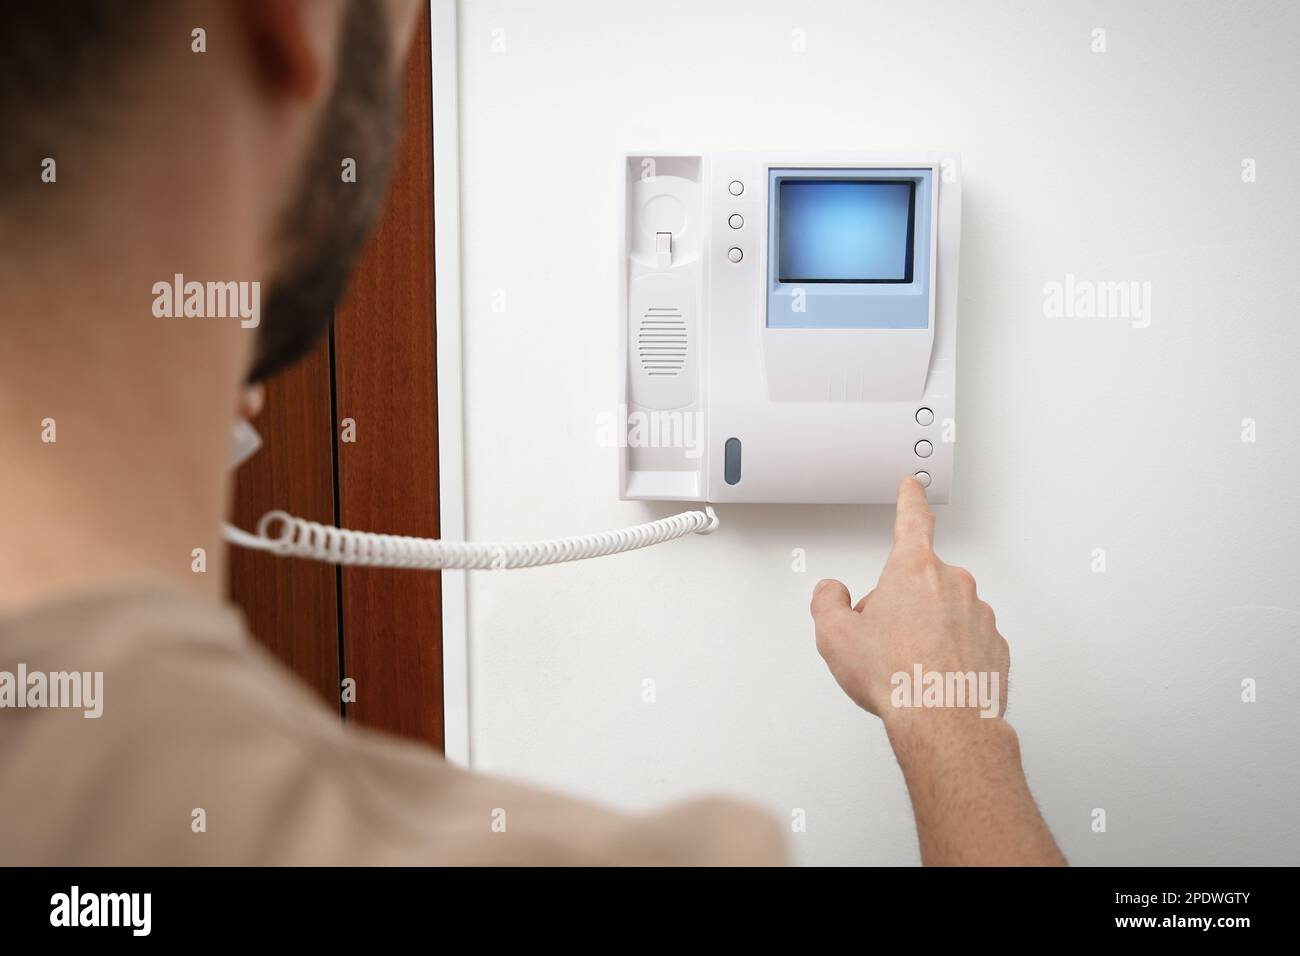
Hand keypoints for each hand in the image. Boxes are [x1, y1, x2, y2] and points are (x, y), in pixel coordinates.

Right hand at [809, 477, 1008, 727]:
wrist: (944, 723)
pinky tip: (933, 678)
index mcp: (913, 570)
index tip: (912, 486)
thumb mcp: (836, 637)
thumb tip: (832, 593)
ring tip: (908, 666)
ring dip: (926, 630)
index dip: (909, 499)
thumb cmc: (898, 679)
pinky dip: (951, 654)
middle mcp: (953, 584)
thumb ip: (828, 603)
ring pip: (945, 613)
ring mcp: (979, 615)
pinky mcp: (995, 646)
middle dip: (900, 604)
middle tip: (884, 640)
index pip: (911, 520)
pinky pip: (966, 641)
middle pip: (919, 581)